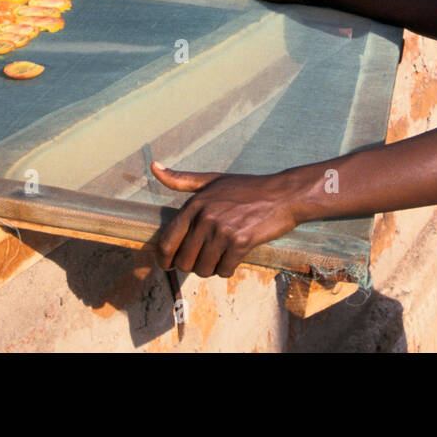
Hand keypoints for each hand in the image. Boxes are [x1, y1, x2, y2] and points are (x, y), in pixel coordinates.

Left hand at [150, 161, 308, 277]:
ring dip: (209, 269)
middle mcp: (206, 217)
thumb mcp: (212, 180)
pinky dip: (226, 270)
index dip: (163, 258)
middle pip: (184, 260)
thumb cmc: (246, 188)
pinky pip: (224, 270)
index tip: (167, 265)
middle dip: (190, 265)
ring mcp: (224, 230)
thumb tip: (154, 166)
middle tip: (200, 260)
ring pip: (203, 268)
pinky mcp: (241, 242)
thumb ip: (181, 179)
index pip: (168, 241)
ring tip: (217, 258)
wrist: (282, 195)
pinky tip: (232, 259)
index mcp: (195, 204)